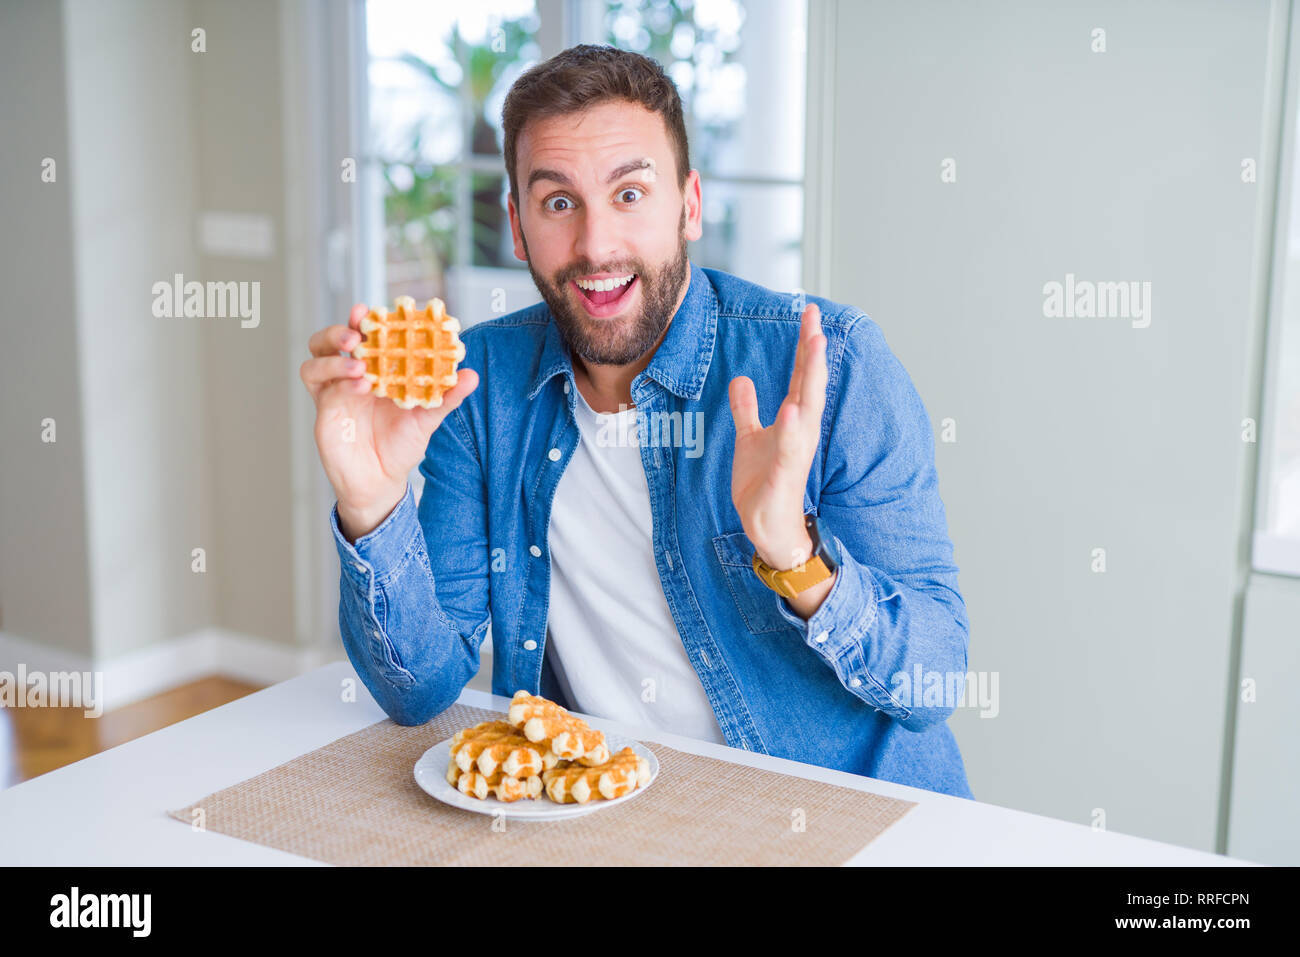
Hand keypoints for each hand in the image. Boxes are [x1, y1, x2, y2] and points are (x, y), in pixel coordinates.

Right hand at [299, 303, 478, 540]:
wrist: (381, 481)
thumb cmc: (401, 446)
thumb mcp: (428, 420)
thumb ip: (447, 397)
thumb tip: (472, 375)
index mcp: (376, 370)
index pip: (366, 336)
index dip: (368, 320)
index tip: (377, 310)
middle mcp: (351, 375)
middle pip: (332, 339)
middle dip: (342, 330)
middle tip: (359, 333)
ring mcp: (334, 389)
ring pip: (316, 356)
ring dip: (335, 354)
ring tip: (359, 363)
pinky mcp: (323, 408)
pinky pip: (317, 382)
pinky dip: (334, 378)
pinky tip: (358, 385)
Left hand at [727, 302, 827, 569]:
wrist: (768, 526)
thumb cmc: (764, 483)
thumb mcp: (750, 438)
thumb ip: (747, 409)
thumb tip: (741, 379)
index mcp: (793, 419)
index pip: (801, 374)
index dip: (804, 345)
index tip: (808, 311)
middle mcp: (800, 430)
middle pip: (809, 383)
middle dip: (813, 351)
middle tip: (815, 318)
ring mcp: (795, 451)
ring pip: (806, 408)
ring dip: (811, 378)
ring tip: (814, 346)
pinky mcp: (785, 474)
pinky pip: (789, 448)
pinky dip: (790, 428)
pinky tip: (791, 409)